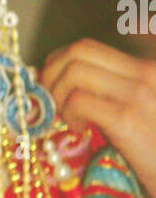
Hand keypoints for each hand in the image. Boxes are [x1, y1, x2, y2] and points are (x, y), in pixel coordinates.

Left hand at [40, 38, 155, 197]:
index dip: (58, 63)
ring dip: (59, 96)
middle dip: (51, 74)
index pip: (88, 47)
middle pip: (78, 51)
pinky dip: (68, 114)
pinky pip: (78, 101)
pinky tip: (80, 130)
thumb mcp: (139, 111)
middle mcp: (143, 72)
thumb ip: (109, 93)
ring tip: (68, 120)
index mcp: (145, 69)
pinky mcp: (127, 118)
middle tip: (51, 104)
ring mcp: (137, 93)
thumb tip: (58, 85)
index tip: (51, 88)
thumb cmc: (155, 150)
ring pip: (74, 71)